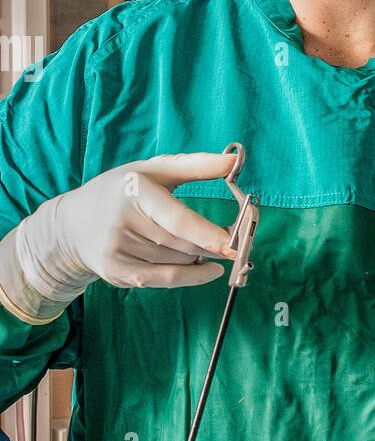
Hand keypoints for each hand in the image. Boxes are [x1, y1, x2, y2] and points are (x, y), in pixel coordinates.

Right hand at [5, 152, 238, 319]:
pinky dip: (193, 276)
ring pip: (177, 261)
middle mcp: (121, 222)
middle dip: (212, 244)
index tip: (234, 243)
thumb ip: (195, 166)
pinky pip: (165, 280)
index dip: (209, 234)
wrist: (74, 224)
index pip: (177, 220)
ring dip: (196, 255)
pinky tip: (209, 270)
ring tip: (196, 243)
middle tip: (233, 240)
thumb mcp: (153, 170)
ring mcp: (117, 251)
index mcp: (133, 190)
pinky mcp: (116, 273)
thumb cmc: (122, 191)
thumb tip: (233, 161)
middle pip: (183, 244)